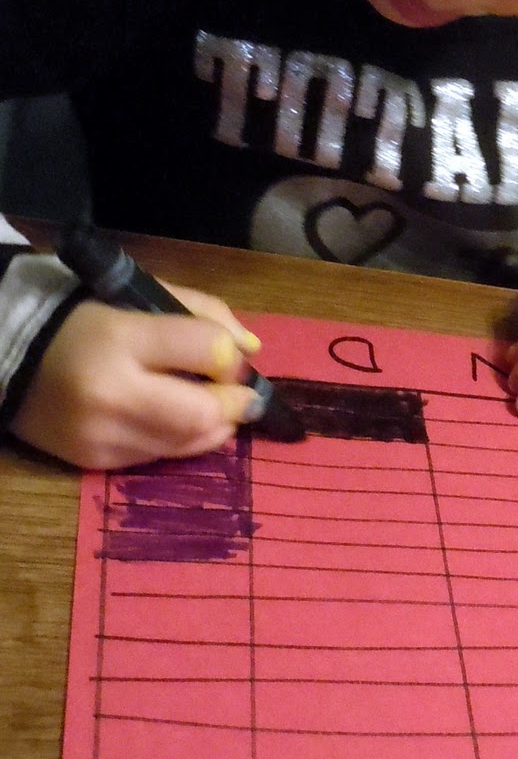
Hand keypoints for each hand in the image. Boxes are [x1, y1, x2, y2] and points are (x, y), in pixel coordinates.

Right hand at [10, 284, 263, 469]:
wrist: (10, 357)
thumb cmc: (86, 319)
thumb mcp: (142, 296)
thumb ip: (204, 314)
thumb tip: (251, 349)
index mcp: (120, 336)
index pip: (205, 349)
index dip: (230, 356)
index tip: (230, 356)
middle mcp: (109, 392)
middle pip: (203, 413)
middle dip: (235, 404)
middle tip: (242, 395)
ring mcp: (100, 434)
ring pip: (187, 443)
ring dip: (215, 426)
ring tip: (215, 408)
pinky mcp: (94, 461)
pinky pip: (160, 457)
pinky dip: (179, 440)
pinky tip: (175, 421)